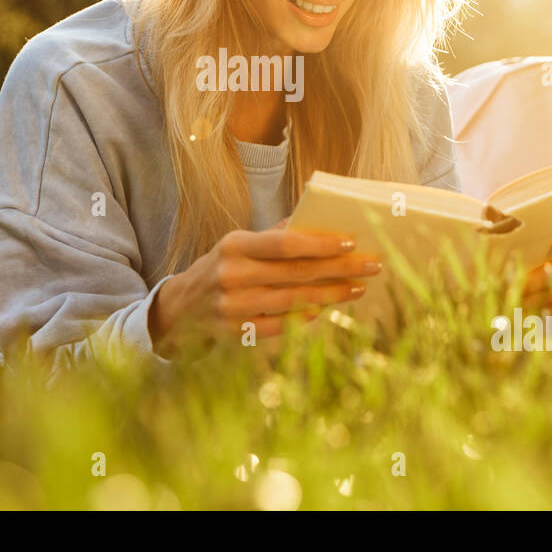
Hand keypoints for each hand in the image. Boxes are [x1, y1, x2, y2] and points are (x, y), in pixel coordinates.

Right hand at [147, 217, 380, 359]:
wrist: (180, 309)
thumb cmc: (221, 268)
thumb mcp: (239, 245)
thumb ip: (274, 236)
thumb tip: (316, 219)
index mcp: (235, 245)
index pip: (284, 244)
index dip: (319, 244)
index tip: (351, 243)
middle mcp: (232, 275)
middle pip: (295, 273)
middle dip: (338, 269)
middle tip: (371, 266)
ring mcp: (232, 306)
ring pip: (292, 301)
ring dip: (329, 296)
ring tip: (357, 289)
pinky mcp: (235, 332)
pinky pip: (278, 326)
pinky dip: (303, 318)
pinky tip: (324, 311)